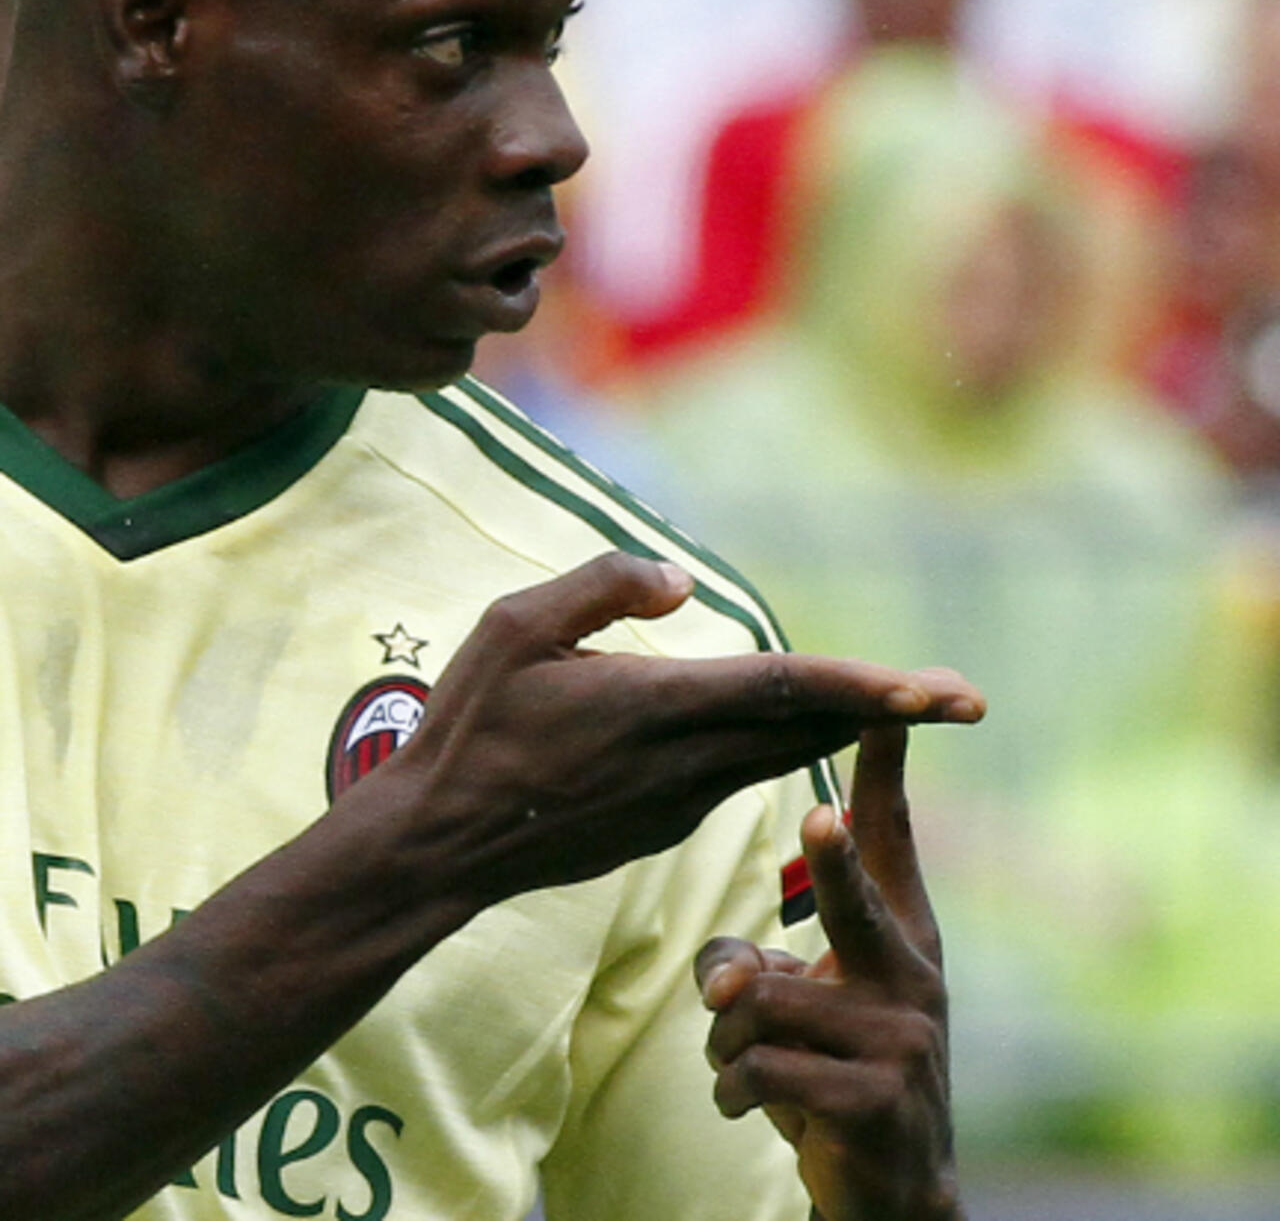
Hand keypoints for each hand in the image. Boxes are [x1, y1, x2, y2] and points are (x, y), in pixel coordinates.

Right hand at [380, 553, 983, 907]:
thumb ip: (602, 587)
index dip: (869, 687)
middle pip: (809, 729)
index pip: (787, 691)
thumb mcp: (515, 628)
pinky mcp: (662, 824)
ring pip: (781, 754)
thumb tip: (683, 579)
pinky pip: (740, 774)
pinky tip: (799, 726)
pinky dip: (785, 745)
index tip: (942, 693)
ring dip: (844, 726)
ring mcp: (677, 803)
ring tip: (904, 703)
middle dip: (891, 711)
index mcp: (656, 707)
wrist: (437, 848)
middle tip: (966, 697)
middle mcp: (684, 763)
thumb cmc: (469, 727)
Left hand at [695, 727, 966, 1220]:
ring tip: (745, 1064)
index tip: (888, 704)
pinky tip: (750, 1105)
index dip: (886, 768)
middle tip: (818, 816)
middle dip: (833, 857)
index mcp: (901, 931)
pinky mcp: (875, 1099)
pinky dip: (730, 1089)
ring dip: (724, 1041)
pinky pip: (757, 1068)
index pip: (891, 835)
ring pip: (758, 1003)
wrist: (892, 1189)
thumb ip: (753, 966)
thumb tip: (726, 980)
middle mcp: (911, 972)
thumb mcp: (801, 1004)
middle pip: (856, 899)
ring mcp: (900, 1037)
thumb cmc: (833, 1066)